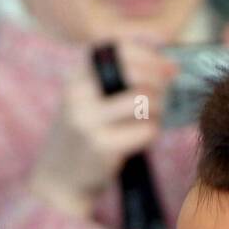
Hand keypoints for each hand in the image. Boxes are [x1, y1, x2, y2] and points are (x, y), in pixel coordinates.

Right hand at [28, 39, 177, 218]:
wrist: (59, 179)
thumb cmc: (84, 136)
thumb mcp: (89, 100)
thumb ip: (119, 79)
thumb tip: (169, 65)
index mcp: (77, 77)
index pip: (121, 50)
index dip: (151, 57)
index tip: (169, 68)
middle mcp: (78, 94)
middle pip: (137, 74)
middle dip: (160, 85)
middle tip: (165, 97)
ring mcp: (88, 121)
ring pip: (145, 101)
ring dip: (158, 111)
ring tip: (151, 120)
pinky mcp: (102, 146)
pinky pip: (146, 130)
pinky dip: (152, 133)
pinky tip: (142, 139)